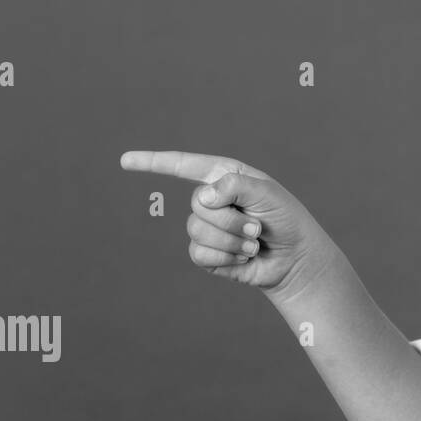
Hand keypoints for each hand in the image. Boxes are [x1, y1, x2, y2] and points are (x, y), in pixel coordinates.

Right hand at [119, 150, 331, 291]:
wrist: (295, 259)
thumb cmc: (286, 220)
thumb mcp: (267, 194)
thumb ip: (235, 186)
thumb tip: (203, 197)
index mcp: (224, 176)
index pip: (183, 166)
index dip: (153, 162)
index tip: (124, 161)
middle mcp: (212, 200)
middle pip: (197, 205)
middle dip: (231, 220)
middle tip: (257, 227)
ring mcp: (207, 227)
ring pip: (197, 231)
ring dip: (232, 241)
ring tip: (254, 243)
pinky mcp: (207, 253)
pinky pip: (199, 253)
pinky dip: (225, 257)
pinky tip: (244, 258)